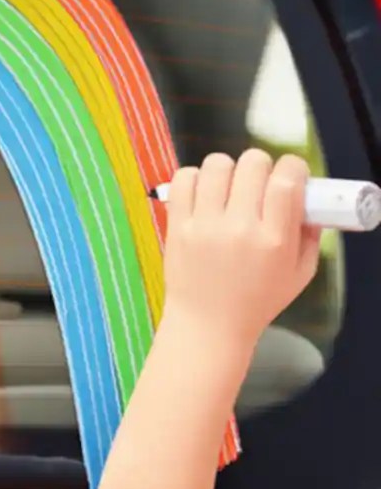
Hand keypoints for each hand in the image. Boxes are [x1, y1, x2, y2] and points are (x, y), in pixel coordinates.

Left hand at [160, 149, 321, 352]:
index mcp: (273, 240)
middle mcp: (239, 229)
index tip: (290, 173)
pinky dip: (194, 176)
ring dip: (227, 169)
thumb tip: (311, 201)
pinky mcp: (178, 226)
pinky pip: (183, 179)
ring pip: (216, 165)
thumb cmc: (256, 301)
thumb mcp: (299, 274)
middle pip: (252, 163)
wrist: (208, 325)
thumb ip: (309, 236)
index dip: (292, 166)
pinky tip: (203, 191)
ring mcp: (205, 226)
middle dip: (261, 166)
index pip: (285, 180)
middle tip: (258, 182)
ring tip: (228, 186)